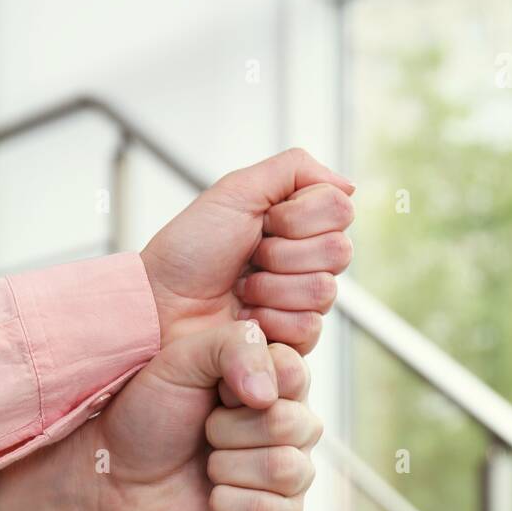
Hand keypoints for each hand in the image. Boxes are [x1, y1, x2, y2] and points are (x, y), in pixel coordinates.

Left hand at [0, 321, 321, 510]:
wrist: (115, 474)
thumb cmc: (147, 413)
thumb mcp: (182, 359)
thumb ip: (234, 347)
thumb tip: (269, 393)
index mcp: (274, 380)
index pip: (295, 374)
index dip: (248, 387)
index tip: (216, 392)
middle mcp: (289, 426)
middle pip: (296, 425)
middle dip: (231, 430)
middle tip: (204, 432)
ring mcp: (285, 474)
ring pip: (288, 470)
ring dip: (230, 468)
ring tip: (206, 467)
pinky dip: (233, 507)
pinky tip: (212, 499)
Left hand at [141, 149, 353, 354]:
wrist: (163, 305)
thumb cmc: (190, 251)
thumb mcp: (236, 192)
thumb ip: (294, 170)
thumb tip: (348, 185)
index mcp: (297, 223)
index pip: (339, 210)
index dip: (299, 217)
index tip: (263, 222)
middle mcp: (305, 260)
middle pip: (338, 251)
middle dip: (285, 253)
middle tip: (250, 257)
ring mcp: (300, 302)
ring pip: (324, 291)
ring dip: (273, 287)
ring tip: (242, 290)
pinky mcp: (292, 340)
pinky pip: (309, 327)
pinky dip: (271, 319)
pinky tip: (247, 317)